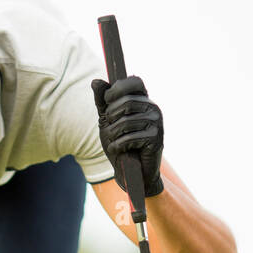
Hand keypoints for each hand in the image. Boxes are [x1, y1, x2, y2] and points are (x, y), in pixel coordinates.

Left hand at [91, 76, 164, 197]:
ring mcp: (157, 122)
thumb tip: (95, 81)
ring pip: (126, 121)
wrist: (130, 171)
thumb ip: (102, 101)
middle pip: (126, 102)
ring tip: (113, 141)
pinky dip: (118, 145)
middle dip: (111, 116)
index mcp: (143, 100)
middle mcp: (153, 108)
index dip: (118, 88)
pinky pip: (130, 137)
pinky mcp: (156, 138)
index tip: (107, 100)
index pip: (134, 81)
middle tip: (109, 128)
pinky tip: (118, 150)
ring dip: (113, 134)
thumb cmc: (120, 143)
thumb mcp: (107, 120)